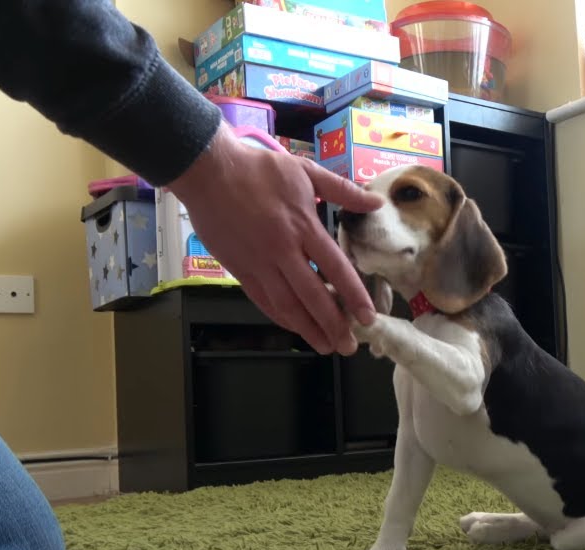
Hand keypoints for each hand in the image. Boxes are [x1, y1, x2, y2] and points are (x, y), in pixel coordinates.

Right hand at [167, 123, 383, 354]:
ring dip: (307, 329)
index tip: (367, 317)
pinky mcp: (238, 268)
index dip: (353, 296)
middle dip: (333, 324)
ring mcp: (258, 262)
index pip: (335, 268)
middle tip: (348, 345)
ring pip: (286, 304)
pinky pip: (262, 299)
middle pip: (312, 295)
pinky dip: (279, 317)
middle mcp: (282, 250)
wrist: (208, 170)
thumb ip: (343, 190)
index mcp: (303, 226)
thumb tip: (376, 202)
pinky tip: (294, 327)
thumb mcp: (306, 171)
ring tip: (325, 346)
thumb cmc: (259, 168)